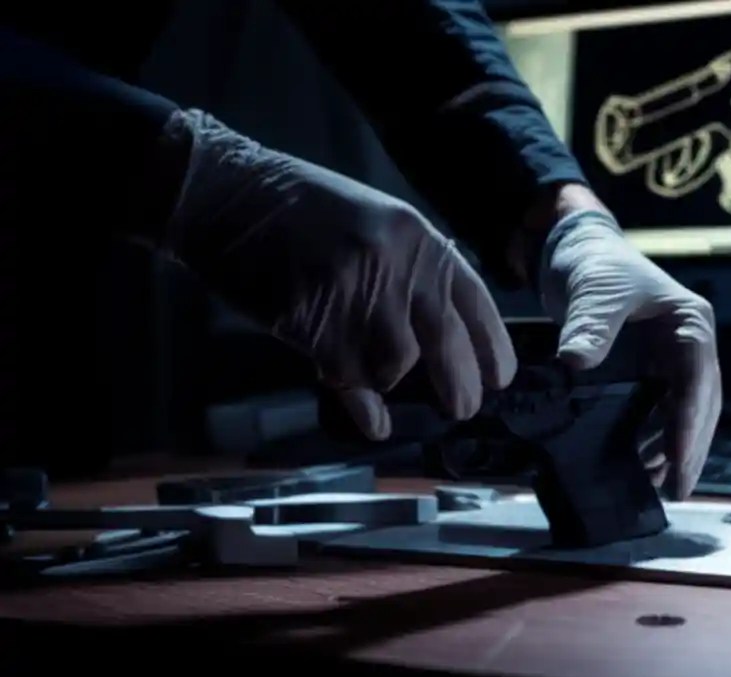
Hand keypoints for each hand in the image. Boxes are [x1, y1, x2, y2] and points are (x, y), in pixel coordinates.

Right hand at [157, 108, 515, 438]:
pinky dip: (365, 410)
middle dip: (461, 386)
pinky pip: (353, 382)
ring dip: (391, 382)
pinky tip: (374, 423)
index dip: (492, 347)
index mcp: (418, 238)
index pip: (474, 303)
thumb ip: (411, 269)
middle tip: (463, 407)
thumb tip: (443, 327)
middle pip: (447, 344)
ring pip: (397, 366)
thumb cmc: (300, 208)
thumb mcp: (374, 222)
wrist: (228, 196)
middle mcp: (398, 267)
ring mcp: (357, 297)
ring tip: (383, 383)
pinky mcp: (315, 325)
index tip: (499, 377)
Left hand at [537, 201, 720, 499]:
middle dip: (691, 447)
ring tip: (658, 485)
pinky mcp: (651, 370)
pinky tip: (642, 464)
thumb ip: (590, 325)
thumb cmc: (594, 263)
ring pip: (686, 412)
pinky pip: (662, 410)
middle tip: (678, 489)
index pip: (698, 378)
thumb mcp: (594, 290)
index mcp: (690, 322)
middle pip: (702, 403)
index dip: (690, 421)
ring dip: (675, 448)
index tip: (678, 458)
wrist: (576, 250)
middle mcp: (690, 343)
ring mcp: (673, 358)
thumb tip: (575, 361)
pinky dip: (656, 438)